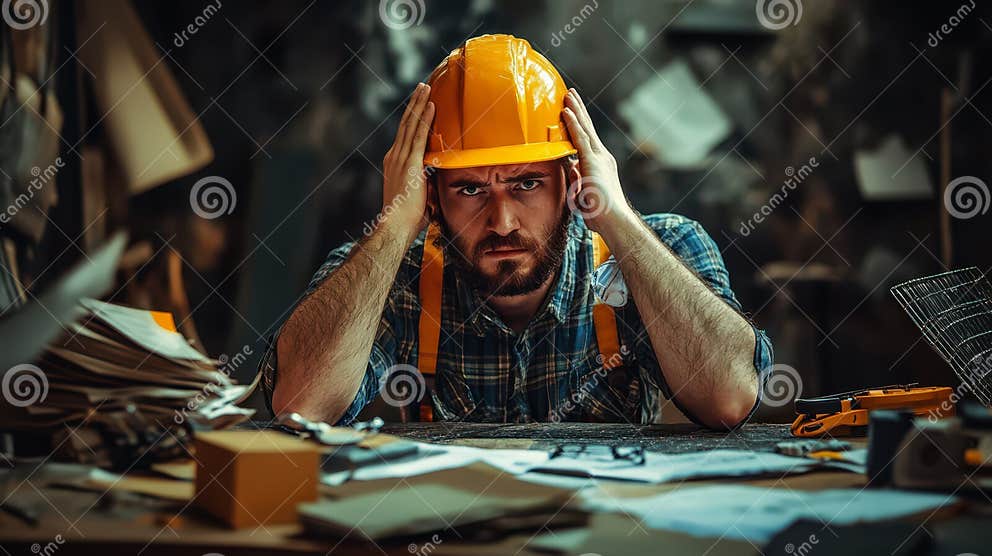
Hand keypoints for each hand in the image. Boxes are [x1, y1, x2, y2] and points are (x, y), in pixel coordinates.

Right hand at [382, 82, 434, 240]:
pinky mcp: (410, 164)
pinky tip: (430, 106)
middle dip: (414, 104)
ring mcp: (401, 159)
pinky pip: (419, 136)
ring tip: (425, 88)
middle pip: (406, 124)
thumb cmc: (407, 217)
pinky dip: (425, 120)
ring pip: (411, 125)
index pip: (405, 135)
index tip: (419, 104)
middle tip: (421, 86)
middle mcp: (395, 157)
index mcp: (394, 163)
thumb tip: (439, 178)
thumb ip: (427, 181)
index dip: (412, 118)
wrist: (395, 226)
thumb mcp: (418, 194)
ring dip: (419, 105)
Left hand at [562, 88, 632, 232]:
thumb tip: (570, 168)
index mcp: (600, 164)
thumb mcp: (584, 193)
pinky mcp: (593, 162)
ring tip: (567, 94)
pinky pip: (580, 138)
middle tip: (570, 93)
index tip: (573, 110)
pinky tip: (566, 111)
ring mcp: (599, 158)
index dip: (580, 123)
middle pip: (587, 128)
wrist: (613, 221)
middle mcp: (602, 157)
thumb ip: (578, 178)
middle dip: (579, 109)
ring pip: (584, 128)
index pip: (587, 139)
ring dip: (575, 109)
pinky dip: (573, 123)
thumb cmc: (601, 214)